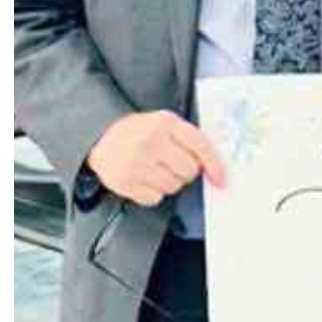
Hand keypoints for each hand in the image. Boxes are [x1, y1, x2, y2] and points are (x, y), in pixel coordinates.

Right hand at [84, 110, 226, 207]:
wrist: (101, 135)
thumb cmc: (139, 131)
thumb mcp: (163, 123)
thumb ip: (188, 139)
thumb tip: (214, 168)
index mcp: (164, 123)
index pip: (200, 146)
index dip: (214, 165)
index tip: (221, 180)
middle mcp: (151, 141)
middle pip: (189, 171)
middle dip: (185, 172)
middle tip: (173, 164)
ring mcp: (136, 163)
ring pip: (173, 186)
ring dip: (169, 182)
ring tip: (155, 169)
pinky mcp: (125, 181)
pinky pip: (155, 198)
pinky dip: (153, 192)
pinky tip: (143, 178)